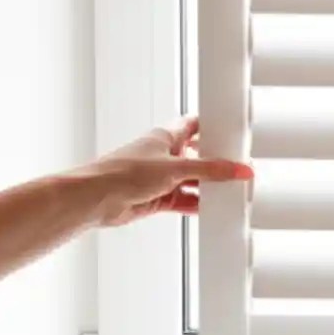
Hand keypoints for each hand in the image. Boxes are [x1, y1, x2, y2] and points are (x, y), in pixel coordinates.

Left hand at [78, 116, 252, 226]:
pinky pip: (185, 201)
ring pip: (192, 181)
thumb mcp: (176, 167)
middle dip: (215, 163)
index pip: (194, 126)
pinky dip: (197, 204)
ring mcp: (160, 178)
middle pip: (197, 157)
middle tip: (237, 167)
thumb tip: (237, 168)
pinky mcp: (158, 198)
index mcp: (165, 137)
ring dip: (207, 187)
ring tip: (228, 191)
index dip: (213, 129)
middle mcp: (163, 155)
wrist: (96, 198)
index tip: (233, 134)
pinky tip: (211, 208)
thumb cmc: (123, 171)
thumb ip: (210, 170)